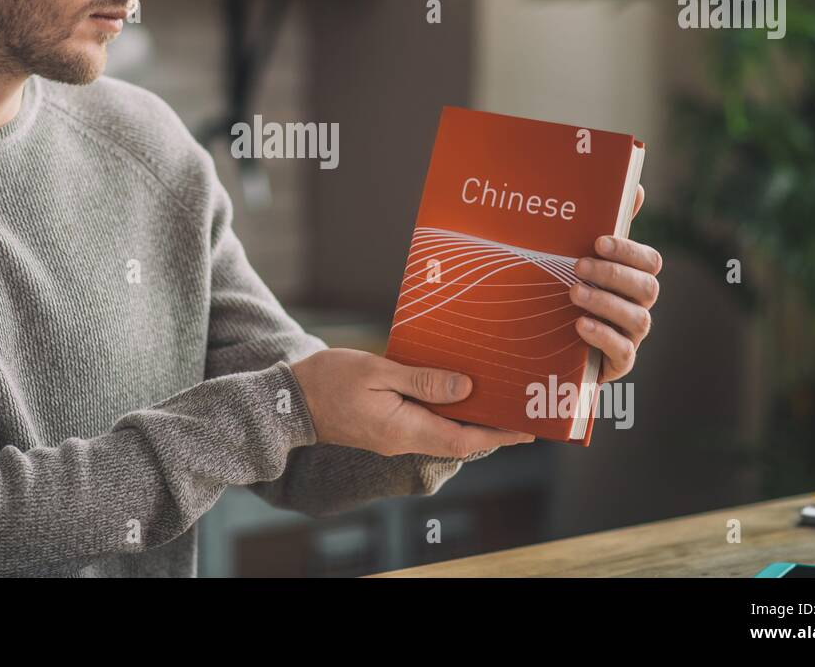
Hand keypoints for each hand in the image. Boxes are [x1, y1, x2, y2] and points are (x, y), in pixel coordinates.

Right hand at [289, 347, 535, 458]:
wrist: (287, 401)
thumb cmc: (328, 380)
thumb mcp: (377, 372)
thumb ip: (422, 381)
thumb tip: (466, 387)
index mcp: (403, 429)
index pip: (462, 439)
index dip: (498, 435)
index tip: (526, 429)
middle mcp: (402, 441)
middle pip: (456, 439)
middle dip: (490, 427)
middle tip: (519, 408)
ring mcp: (392, 438)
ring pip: (441, 432)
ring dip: (468, 419)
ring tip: (494, 397)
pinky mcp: (383, 430)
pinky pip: (423, 425)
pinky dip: (444, 413)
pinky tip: (452, 392)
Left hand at [569, 184, 662, 382]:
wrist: (553, 344)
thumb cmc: (572, 290)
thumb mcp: (583, 258)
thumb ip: (607, 226)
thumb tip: (637, 185)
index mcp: (635, 277)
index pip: (649, 260)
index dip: (628, 250)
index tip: (599, 241)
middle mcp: (640, 304)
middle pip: (647, 287)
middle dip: (613, 274)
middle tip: (578, 266)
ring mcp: (632, 334)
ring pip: (637, 318)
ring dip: (605, 303)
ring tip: (574, 293)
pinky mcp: (619, 362)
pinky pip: (622, 350)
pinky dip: (603, 336)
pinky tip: (580, 325)